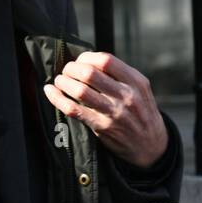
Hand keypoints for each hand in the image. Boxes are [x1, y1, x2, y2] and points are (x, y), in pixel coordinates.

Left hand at [42, 50, 168, 168]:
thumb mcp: (140, 90)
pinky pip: (73, 109)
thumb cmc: (140, 112)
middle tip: (66, 71)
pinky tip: (50, 92)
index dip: (86, 57)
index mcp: (136, 81)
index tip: (79, 61)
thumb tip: (86, 61)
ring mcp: (114, 112)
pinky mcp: (101, 126)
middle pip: (89, 74)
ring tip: (59, 81)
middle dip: (71, 69)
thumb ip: (120, 75)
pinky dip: (57, 98)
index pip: (106, 60)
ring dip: (63, 82)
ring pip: (79, 91)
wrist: (151, 145)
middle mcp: (126, 96)